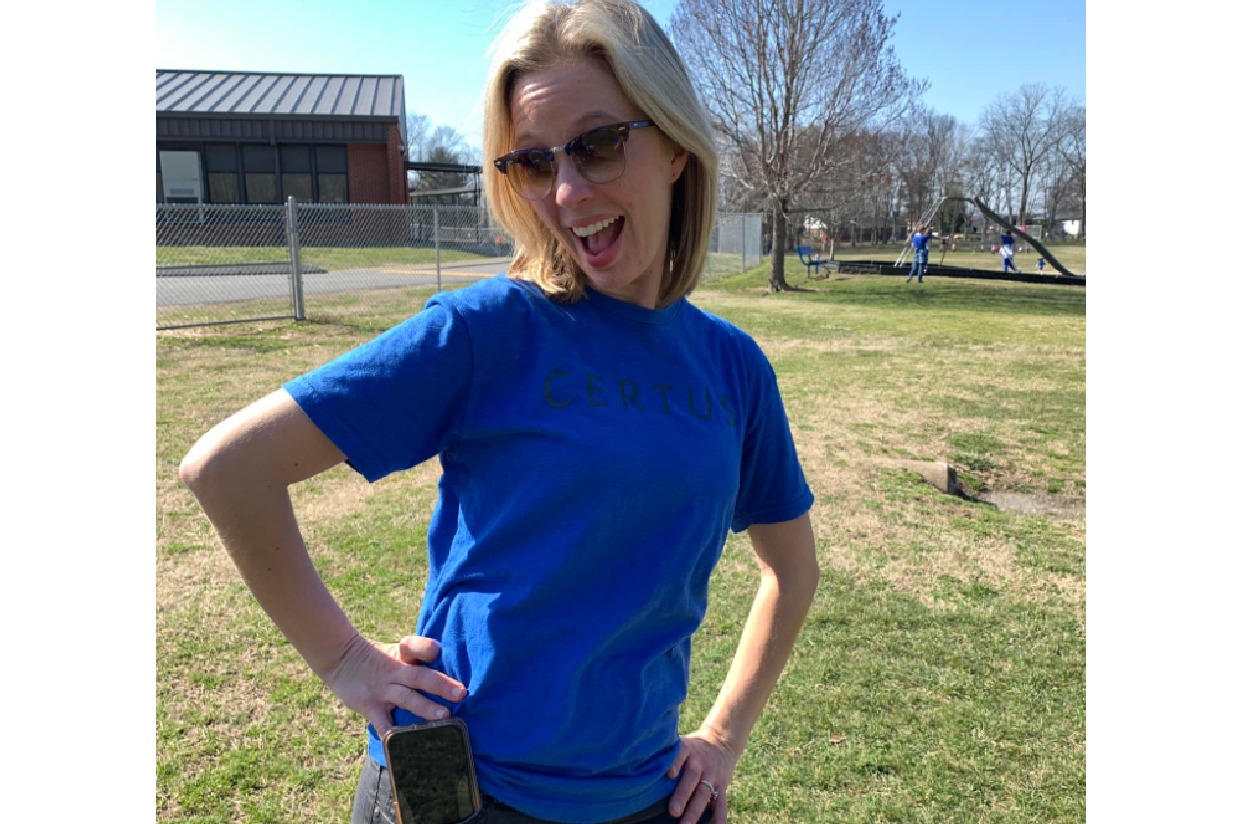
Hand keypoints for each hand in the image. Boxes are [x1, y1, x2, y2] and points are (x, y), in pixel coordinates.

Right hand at [319, 633, 467, 736]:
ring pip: (408, 698)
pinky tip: (406, 749)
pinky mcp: (371, 707)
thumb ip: (417, 657)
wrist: (340, 658)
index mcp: (402, 655)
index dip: (426, 647)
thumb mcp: (395, 650)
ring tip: (446, 716)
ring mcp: (383, 690)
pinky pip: (384, 724)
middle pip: (420, 676)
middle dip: (442, 685)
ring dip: (427, 708)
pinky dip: (394, 736)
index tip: (439, 650)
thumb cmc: (377, 656)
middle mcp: (395, 671)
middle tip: (462, 693)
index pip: (414, 647)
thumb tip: (447, 664)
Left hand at [666, 726, 738, 823]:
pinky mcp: (722, 785)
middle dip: (683, 794)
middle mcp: (700, 762)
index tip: (669, 774)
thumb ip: (668, 753)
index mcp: (688, 749)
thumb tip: (640, 763)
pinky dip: (719, 816)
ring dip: (695, 810)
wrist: (722, 742)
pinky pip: (721, 802)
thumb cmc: (692, 748)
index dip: (676, 763)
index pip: (681, 753)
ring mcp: (712, 775)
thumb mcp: (682, 743)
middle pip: (692, 777)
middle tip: (673, 811)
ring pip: (704, 793)